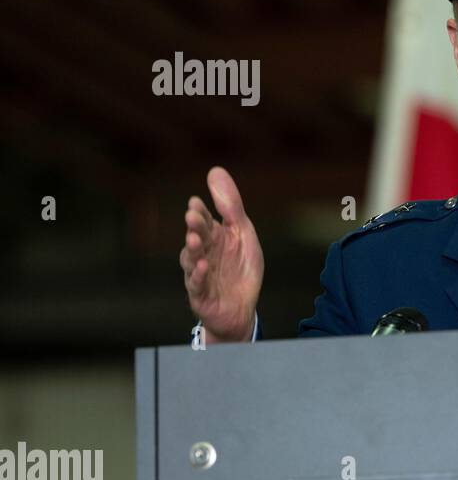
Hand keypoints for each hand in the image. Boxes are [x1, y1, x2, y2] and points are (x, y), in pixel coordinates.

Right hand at [179, 166, 263, 341]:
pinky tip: (202, 267)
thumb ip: (231, 206)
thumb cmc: (240, 269)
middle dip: (195, 227)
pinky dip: (197, 276)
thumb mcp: (243, 234)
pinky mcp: (200, 294)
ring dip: (193, 250)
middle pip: (197, 237)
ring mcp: (199, 274)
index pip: (205, 221)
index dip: (200, 212)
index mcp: (214, 237)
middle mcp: (203, 253)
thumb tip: (215, 170)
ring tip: (195, 239)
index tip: (196, 203)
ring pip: (191, 260)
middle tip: (192, 216)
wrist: (241, 308)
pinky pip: (196, 284)